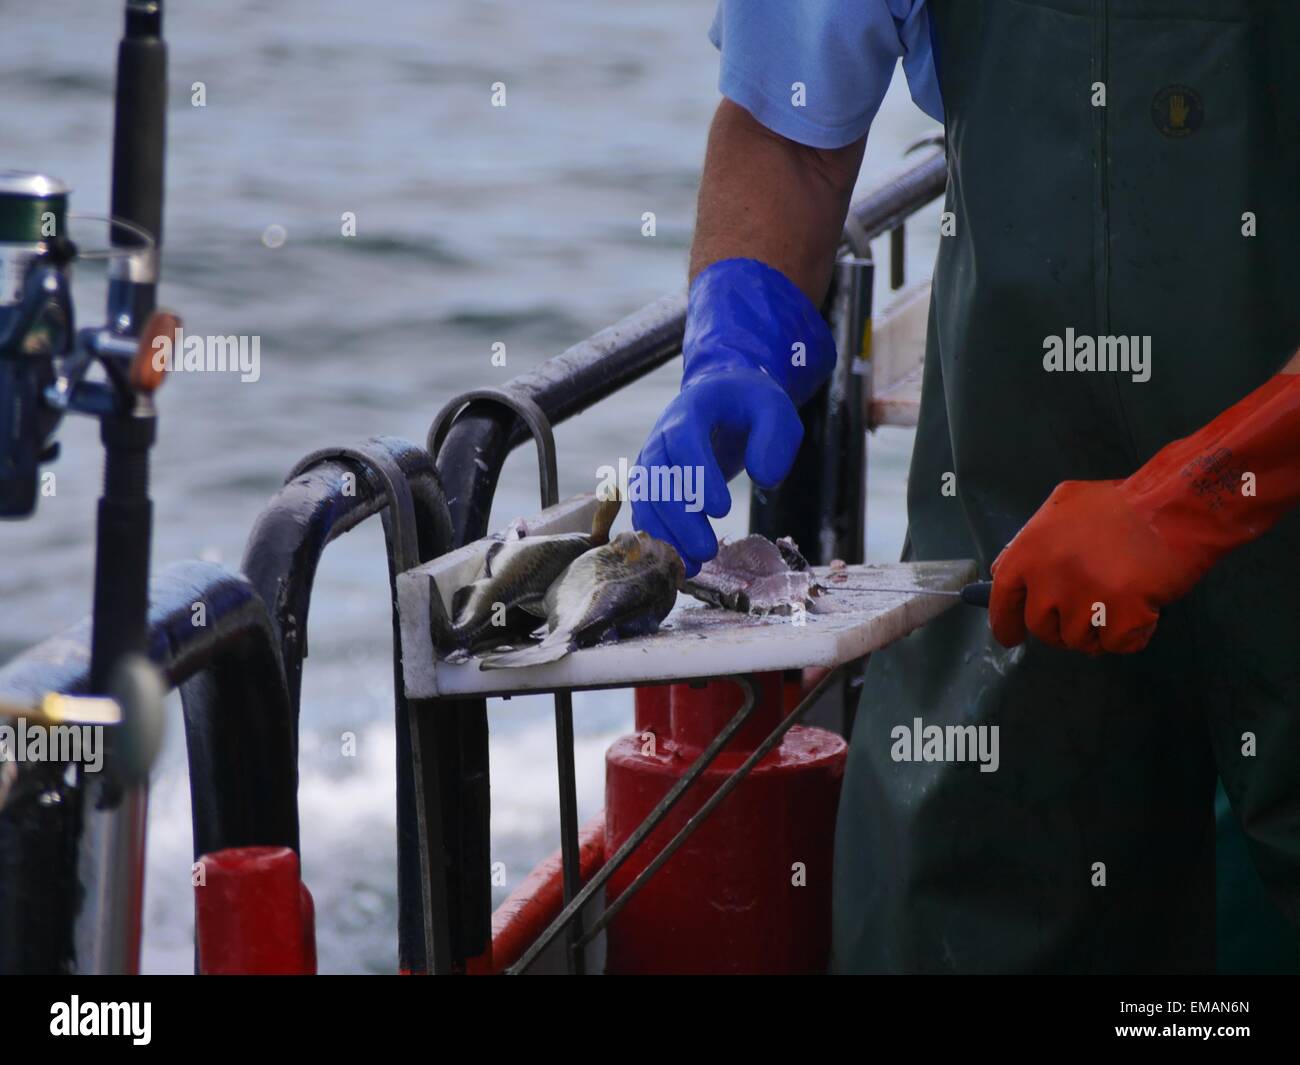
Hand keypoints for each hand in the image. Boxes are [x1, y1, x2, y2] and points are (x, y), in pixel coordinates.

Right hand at [630, 257, 835, 575]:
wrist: (723, 395)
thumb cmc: (751, 405)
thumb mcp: (777, 411)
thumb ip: (775, 440)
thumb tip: (764, 478)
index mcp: (692, 407)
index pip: (684, 440)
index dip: (698, 475)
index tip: (722, 510)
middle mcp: (663, 433)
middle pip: (658, 476)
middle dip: (679, 519)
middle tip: (707, 550)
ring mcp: (653, 458)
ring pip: (646, 499)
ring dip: (665, 536)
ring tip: (691, 568)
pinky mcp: (653, 481)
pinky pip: (646, 511)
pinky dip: (659, 539)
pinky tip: (680, 565)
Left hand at [989, 480, 1201, 652]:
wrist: (1171, 505)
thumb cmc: (1118, 503)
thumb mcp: (1060, 506)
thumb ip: (1030, 539)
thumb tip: (1004, 569)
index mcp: (1029, 551)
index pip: (1002, 600)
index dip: (1005, 623)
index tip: (1011, 636)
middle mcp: (1049, 579)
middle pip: (1042, 628)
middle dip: (1060, 628)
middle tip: (1084, 612)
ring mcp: (1085, 600)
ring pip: (1079, 640)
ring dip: (1097, 632)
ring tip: (1116, 603)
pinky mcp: (1122, 616)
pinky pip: (1117, 644)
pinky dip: (1130, 635)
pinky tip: (1141, 610)